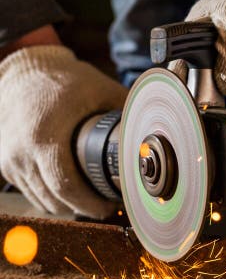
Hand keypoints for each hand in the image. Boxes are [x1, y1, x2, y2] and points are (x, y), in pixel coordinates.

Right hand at [0, 45, 126, 217]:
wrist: (22, 70)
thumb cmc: (63, 79)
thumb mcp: (100, 89)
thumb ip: (128, 109)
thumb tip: (158, 128)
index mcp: (46, 136)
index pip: (66, 186)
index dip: (90, 203)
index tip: (110, 206)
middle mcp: (22, 152)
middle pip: (54, 199)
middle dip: (83, 208)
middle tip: (107, 208)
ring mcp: (11, 159)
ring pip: (41, 200)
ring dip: (67, 206)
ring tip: (92, 202)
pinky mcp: (5, 163)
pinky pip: (29, 192)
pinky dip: (50, 197)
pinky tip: (71, 194)